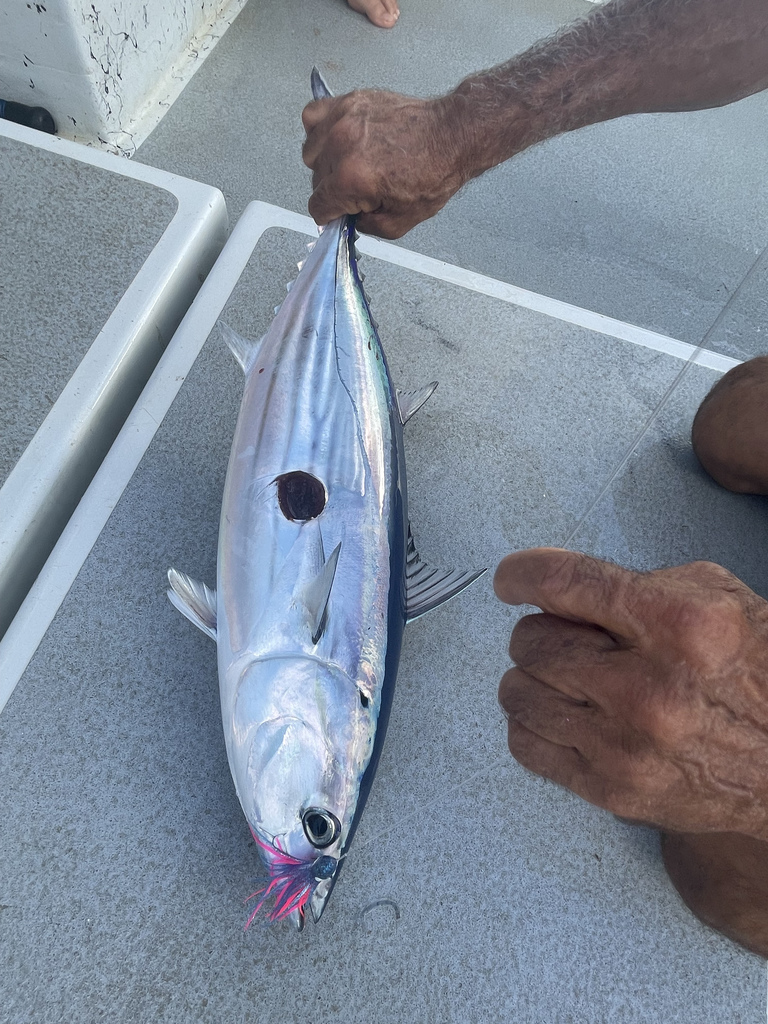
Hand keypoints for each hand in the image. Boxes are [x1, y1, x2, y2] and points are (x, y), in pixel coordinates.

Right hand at [301, 90, 468, 237]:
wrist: (451, 136)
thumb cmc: (432, 174)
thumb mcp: (399, 223)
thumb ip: (365, 227)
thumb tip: (348, 219)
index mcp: (352, 179)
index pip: (318, 207)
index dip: (331, 216)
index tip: (342, 212)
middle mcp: (341, 147)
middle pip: (314, 180)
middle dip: (333, 190)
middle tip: (358, 188)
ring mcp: (342, 120)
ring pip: (309, 151)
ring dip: (324, 162)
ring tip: (348, 164)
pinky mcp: (349, 101)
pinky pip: (313, 116)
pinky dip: (319, 130)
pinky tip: (337, 139)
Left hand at [494, 548, 767, 839]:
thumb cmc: (756, 672)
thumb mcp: (713, 598)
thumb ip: (633, 585)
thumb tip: (557, 591)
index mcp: (678, 625)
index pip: (564, 584)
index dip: (521, 575)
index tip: (510, 579)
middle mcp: (648, 689)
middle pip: (531, 641)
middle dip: (542, 631)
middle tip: (570, 638)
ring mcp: (626, 746)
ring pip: (518, 692)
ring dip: (534, 678)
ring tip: (570, 678)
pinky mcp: (612, 790)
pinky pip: (525, 744)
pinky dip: (534, 722)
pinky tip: (565, 713)